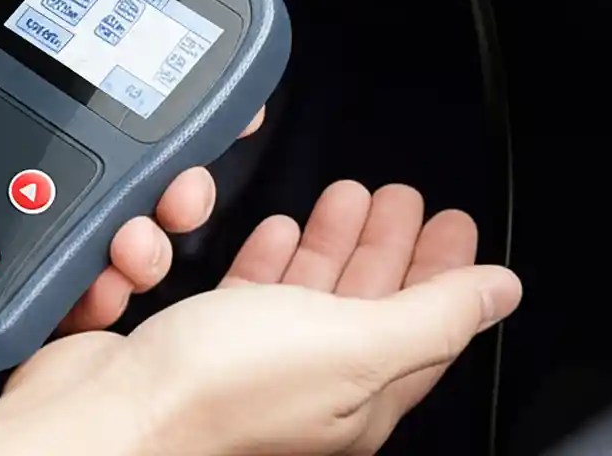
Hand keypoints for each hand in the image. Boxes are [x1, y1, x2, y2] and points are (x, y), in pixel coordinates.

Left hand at [0, 0, 261, 332]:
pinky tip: (100, 278)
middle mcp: (23, 152)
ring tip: (139, 230)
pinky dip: (97, 291)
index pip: (111, 79)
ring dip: (152, 234)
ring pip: (115, 231)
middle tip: (185, 174)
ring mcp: (14, 220)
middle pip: (135, 163)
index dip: (174, 84)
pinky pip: (64, 290)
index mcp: (8, 84)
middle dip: (185, 172)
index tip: (216, 87)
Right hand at [0, 181, 521, 454]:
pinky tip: (279, 230)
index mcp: (362, 394)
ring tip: (350, 198)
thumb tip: (501, 292)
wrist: (110, 413)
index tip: (453, 220)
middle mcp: (312, 384)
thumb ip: (433, 316)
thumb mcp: (354, 345)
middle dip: (391, 246)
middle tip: (403, 199)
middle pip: (370, 304)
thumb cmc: (220, 390)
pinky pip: (252, 294)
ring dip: (334, 242)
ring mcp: (255, 363)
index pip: (427, 326)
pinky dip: (274, 257)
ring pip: (312, 294)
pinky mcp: (203, 343)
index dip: (445, 271)